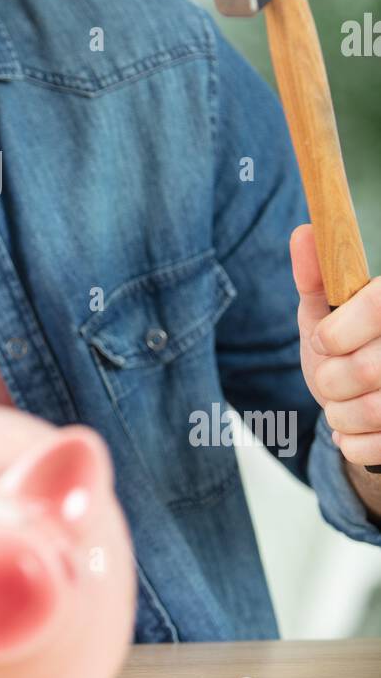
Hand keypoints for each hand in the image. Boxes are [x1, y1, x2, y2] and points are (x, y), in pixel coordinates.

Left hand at [290, 223, 380, 470]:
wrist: (364, 408)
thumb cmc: (345, 349)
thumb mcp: (325, 311)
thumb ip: (315, 276)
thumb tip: (304, 232)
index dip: (342, 330)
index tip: (323, 340)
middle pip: (369, 367)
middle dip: (332, 378)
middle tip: (330, 377)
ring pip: (375, 409)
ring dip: (340, 412)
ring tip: (340, 402)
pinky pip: (378, 445)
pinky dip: (352, 441)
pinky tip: (354, 428)